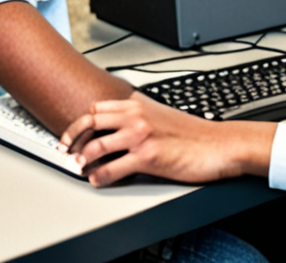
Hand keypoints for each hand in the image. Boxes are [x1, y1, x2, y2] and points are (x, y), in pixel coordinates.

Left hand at [59, 92, 273, 186]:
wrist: (219, 144)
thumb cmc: (195, 133)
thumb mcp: (165, 115)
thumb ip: (142, 116)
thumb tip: (121, 126)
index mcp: (141, 104)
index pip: (98, 107)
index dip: (79, 121)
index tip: (72, 134)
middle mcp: (137, 116)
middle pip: (90, 122)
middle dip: (71, 138)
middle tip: (66, 151)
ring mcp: (140, 136)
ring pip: (94, 147)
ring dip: (83, 161)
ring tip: (83, 169)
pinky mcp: (146, 158)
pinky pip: (109, 170)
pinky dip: (99, 178)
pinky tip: (100, 180)